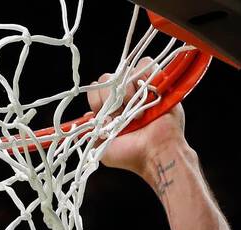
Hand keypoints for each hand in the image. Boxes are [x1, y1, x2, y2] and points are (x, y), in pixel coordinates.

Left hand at [88, 62, 188, 180]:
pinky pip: (145, 63)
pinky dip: (146, 75)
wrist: (156, 154)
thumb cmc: (133, 156)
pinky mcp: (157, 82)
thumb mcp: (103, 150)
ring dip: (128, 91)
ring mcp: (140, 88)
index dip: (97, 101)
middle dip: (111, 98)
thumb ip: (91, 136)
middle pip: (107, 79)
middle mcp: (124, 97)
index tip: (105, 118)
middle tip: (122, 116)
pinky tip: (149, 94)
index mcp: (110, 110)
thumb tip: (83, 122)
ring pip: (124, 72)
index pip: (95, 91)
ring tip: (138, 112)